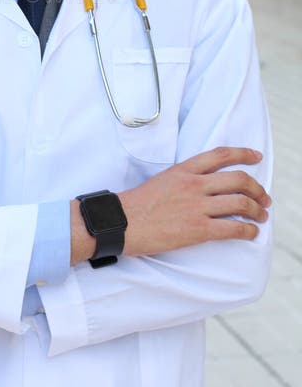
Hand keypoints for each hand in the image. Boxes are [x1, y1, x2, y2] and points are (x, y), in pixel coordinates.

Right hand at [70, 146, 270, 264]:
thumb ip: (185, 179)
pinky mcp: (198, 229)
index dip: (243, 154)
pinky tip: (251, 233)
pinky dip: (248, 230)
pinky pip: (233, 228)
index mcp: (183, 170)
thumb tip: (204, 185)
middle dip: (257, 189)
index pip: (220, 155)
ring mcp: (196, 207)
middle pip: (238, 179)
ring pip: (240, 202)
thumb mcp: (162, 180)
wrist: (122, 223)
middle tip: (264, 197)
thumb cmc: (138, 205)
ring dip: (257, 210)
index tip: (256, 157)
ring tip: (261, 215)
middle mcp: (193, 185)